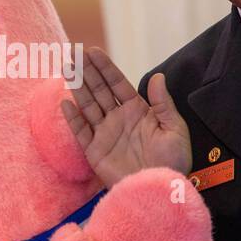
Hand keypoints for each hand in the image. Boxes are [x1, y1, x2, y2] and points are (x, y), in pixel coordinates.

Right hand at [59, 47, 191, 188]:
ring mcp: (105, 134)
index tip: (92, 51)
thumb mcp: (174, 129)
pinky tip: (65, 103)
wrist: (161, 189)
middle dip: (87, 72)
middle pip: (99, 91)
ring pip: (88, 106)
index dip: (105, 67)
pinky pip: (81, 132)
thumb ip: (163, 103)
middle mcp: (118, 119)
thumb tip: (158, 76)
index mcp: (137, 111)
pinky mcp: (95, 152)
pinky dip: (73, 119)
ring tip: (66, 69)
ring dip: (77, 88)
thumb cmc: (172, 161)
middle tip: (74, 53)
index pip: (117, 84)